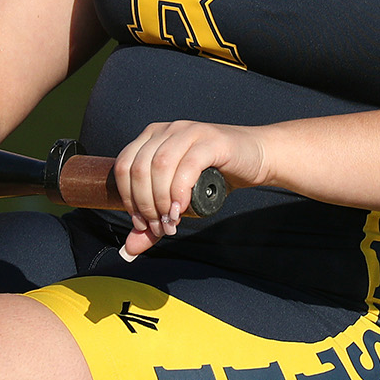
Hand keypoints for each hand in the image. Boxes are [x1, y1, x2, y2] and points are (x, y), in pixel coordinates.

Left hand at [114, 120, 266, 257]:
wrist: (256, 157)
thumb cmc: (215, 176)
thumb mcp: (179, 199)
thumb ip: (154, 220)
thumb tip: (130, 249)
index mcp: (152, 137)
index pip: (123, 166)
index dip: (127, 199)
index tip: (142, 224)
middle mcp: (167, 130)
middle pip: (139, 168)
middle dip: (145, 205)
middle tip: (159, 228)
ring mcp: (189, 131)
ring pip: (160, 165)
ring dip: (161, 200)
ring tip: (171, 222)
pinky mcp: (212, 141)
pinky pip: (188, 165)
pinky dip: (180, 190)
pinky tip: (182, 208)